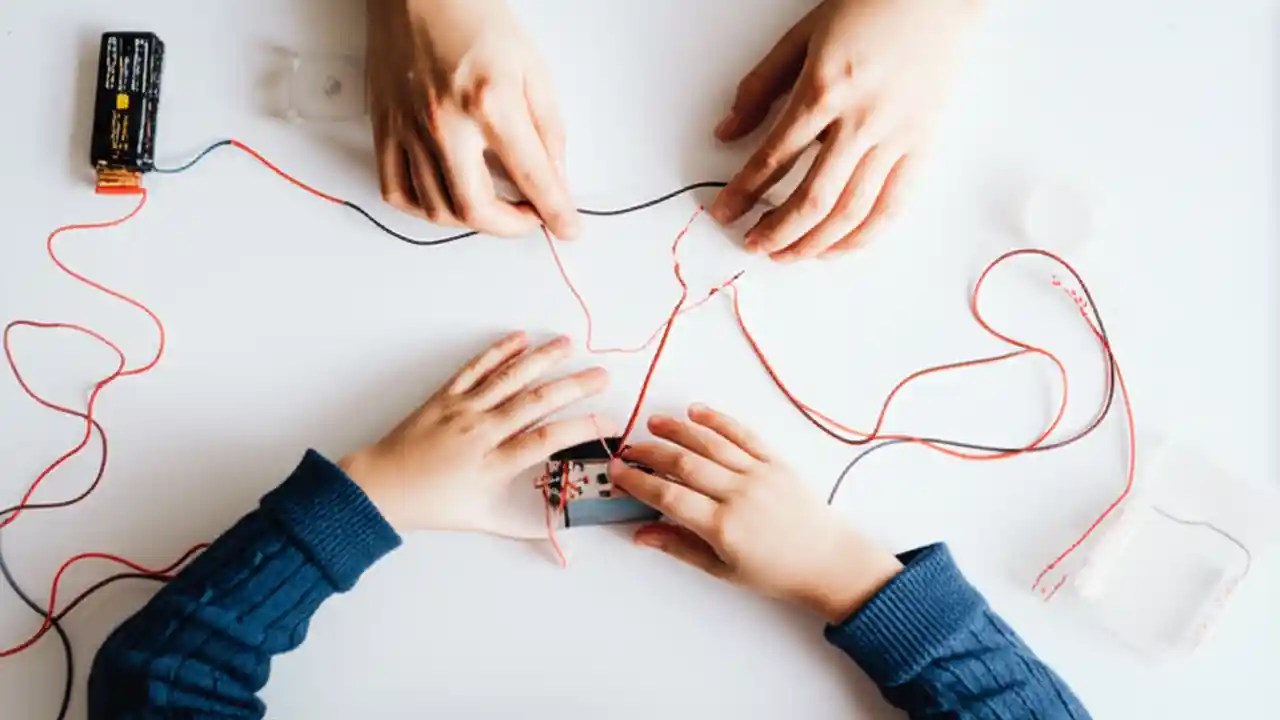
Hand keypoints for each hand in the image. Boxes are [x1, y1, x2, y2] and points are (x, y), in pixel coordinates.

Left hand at [339, 333, 609, 534]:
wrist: (382, 487)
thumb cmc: (432, 505)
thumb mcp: (481, 520)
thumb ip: (521, 526)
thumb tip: (557, 535)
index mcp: (494, 464)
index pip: (548, 439)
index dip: (583, 427)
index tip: (609, 421)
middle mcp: (482, 432)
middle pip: (536, 402)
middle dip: (574, 385)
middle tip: (602, 375)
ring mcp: (463, 410)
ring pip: (509, 378)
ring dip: (542, 359)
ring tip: (569, 344)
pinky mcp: (445, 396)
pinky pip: (476, 368)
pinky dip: (498, 351)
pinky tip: (520, 338)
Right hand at [365, 0, 578, 237]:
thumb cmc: (474, 18)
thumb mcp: (532, 69)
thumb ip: (548, 130)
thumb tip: (554, 177)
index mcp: (489, 102)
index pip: (531, 177)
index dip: (556, 212)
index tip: (567, 227)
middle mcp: (443, 121)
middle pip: (475, 209)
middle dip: (511, 227)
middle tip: (530, 217)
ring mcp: (407, 128)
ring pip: (435, 209)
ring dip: (471, 221)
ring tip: (494, 205)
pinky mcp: (384, 128)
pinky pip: (395, 191)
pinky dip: (423, 209)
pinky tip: (446, 198)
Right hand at [609, 404, 901, 622]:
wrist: (829, 561)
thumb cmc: (777, 572)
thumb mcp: (722, 569)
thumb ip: (679, 547)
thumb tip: (641, 535)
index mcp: (724, 526)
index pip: (668, 497)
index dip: (638, 482)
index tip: (619, 473)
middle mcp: (740, 495)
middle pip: (684, 464)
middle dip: (651, 453)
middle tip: (630, 449)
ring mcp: (760, 475)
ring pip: (711, 443)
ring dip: (678, 430)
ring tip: (654, 424)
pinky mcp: (776, 462)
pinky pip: (743, 434)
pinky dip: (718, 421)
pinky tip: (697, 413)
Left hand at [709, 0, 978, 260]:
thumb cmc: (868, 6)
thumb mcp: (801, 37)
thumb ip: (760, 87)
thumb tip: (726, 132)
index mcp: (824, 89)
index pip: (773, 158)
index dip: (742, 193)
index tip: (722, 212)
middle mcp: (861, 120)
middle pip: (812, 199)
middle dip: (776, 231)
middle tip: (752, 244)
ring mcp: (896, 137)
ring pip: (851, 211)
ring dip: (813, 244)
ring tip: (786, 255)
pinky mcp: (923, 145)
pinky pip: (892, 205)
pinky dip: (862, 236)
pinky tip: (836, 249)